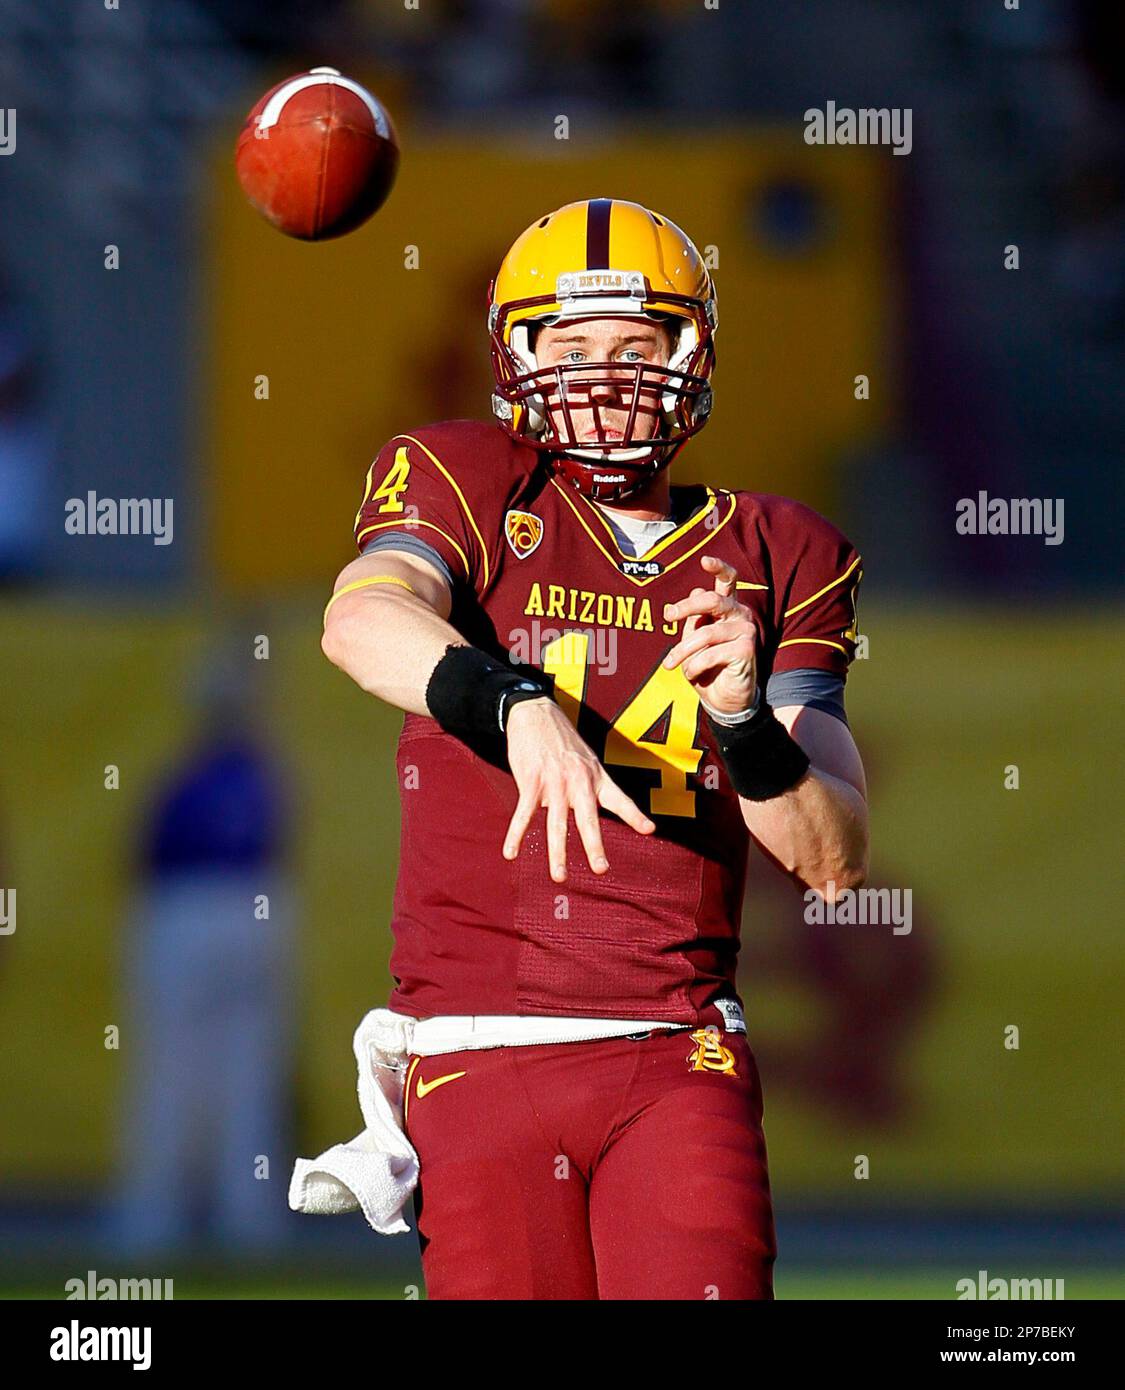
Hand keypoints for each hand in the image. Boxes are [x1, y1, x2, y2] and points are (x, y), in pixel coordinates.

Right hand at [503, 698, 655, 882]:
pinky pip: (524, 814)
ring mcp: (554, 782)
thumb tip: (583, 818)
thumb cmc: (561, 740)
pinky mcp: (531, 781)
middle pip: (588, 819)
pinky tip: (511, 853)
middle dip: (595, 846)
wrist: (535, 712)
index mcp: (595, 776)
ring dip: (558, 853)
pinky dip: (516, 835)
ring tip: (560, 876)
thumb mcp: (585, 758)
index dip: (635, 816)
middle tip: (601, 869)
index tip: (650, 830)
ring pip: (557, 824)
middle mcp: (578, 781)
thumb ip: (589, 787)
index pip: (620, 799)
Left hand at [661, 555, 757, 717]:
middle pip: (712, 600)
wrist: (723, 699)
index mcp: (727, 608)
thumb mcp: (693, 641)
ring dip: (682, 651)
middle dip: (685, 608)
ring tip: (671, 664)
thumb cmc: (707, 667)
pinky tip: (692, 674)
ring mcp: (746, 630)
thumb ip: (693, 620)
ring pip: (706, 632)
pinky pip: (711, 653)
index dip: (718, 567)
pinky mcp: (747, 649)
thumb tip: (691, 594)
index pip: (728, 580)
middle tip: (667, 616)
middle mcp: (740, 614)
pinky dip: (695, 665)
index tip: (704, 559)